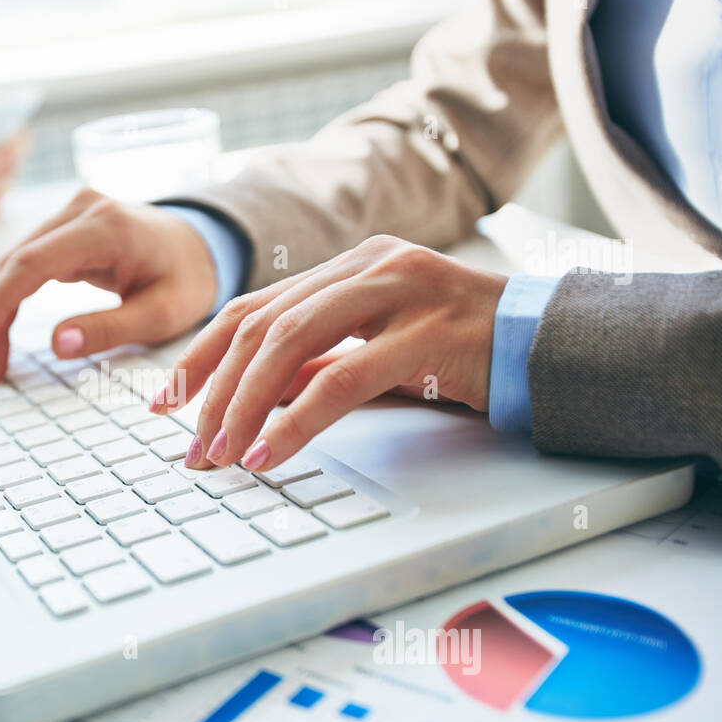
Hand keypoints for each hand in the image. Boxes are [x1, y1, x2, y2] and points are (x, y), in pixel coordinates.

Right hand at [0, 189, 219, 380]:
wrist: (204, 245)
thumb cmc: (188, 280)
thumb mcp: (162, 314)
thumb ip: (110, 328)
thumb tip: (57, 345)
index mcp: (108, 228)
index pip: (33, 263)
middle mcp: (83, 209)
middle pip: (16, 262)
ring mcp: (72, 212)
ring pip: (15, 262)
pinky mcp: (66, 225)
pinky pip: (28, 262)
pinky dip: (11, 297)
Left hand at [151, 234, 507, 471]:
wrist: (553, 345)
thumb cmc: (464, 352)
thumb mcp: (380, 354)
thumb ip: (320, 365)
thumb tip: (253, 398)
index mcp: (351, 266)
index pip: (255, 307)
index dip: (202, 354)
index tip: (168, 400)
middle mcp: (370, 265)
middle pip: (261, 324)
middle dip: (215, 389)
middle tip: (191, 445)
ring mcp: (401, 291)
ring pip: (292, 341)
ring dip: (244, 405)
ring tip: (221, 455)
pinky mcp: (430, 331)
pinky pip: (345, 377)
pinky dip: (297, 420)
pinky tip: (269, 453)